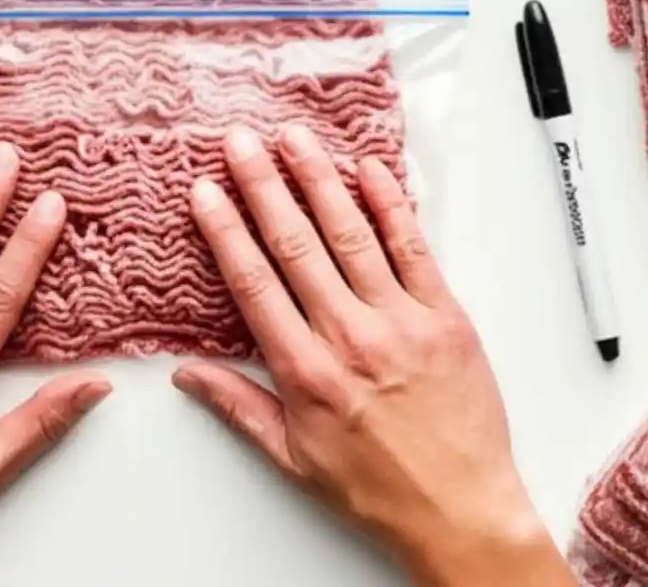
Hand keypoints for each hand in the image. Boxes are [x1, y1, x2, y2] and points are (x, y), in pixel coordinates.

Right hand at [173, 126, 573, 586]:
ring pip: (352, 235)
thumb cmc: (378, 489)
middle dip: (264, 185)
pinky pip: (415, 249)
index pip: (254, 282)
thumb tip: (187, 373)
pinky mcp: (447, 316)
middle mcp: (350, 337)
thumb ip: (238, 407)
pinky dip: (391, 206)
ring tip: (295, 138)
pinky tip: (369, 170)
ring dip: (320, 179)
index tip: (206, 190)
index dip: (226, 229)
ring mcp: (402, 321)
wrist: (461, 509)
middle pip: (296, 245)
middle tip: (240, 141)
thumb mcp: (293, 458)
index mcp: (305, 372)